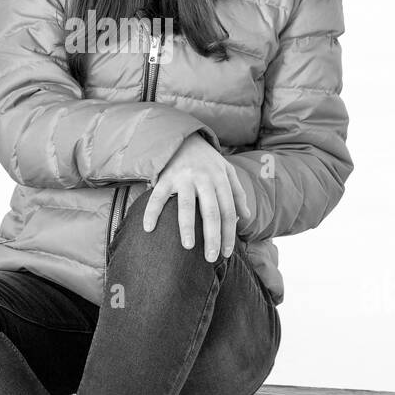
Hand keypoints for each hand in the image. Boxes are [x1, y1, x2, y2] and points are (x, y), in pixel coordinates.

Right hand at [142, 133, 251, 262]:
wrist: (185, 136)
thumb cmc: (208, 159)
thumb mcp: (227, 171)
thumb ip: (237, 193)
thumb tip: (245, 217)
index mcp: (220, 180)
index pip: (227, 211)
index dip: (228, 233)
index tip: (227, 253)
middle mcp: (204, 179)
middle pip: (210, 212)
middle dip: (212, 237)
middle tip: (211, 258)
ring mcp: (183, 178)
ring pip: (186, 205)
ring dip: (187, 227)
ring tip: (188, 247)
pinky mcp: (165, 176)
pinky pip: (158, 197)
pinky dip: (152, 212)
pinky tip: (148, 228)